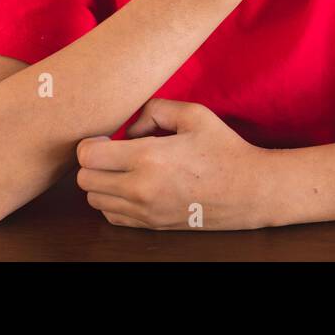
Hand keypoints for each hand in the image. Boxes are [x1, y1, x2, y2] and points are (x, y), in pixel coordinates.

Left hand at [76, 99, 273, 230]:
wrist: (249, 190)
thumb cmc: (223, 149)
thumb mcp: (193, 114)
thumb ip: (154, 109)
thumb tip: (129, 127)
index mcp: (147, 157)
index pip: (88, 156)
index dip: (91, 143)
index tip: (107, 137)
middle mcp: (140, 189)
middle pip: (85, 180)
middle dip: (93, 162)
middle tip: (112, 151)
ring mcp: (145, 211)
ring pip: (94, 201)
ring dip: (101, 183)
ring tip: (123, 169)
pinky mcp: (152, 225)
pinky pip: (112, 217)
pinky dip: (113, 202)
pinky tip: (132, 187)